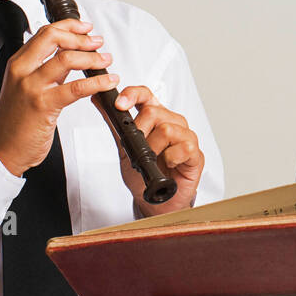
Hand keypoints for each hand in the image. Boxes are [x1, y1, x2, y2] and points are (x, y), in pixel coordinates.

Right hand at [0, 20, 118, 176]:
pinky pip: (76, 88)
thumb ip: (47, 69)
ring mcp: (31, 87)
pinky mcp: (43, 105)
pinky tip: (108, 81)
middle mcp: (22, 71)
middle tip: (98, 43)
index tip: (86, 27)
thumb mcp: (26, 86)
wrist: (4, 149)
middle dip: (81, 37)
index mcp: (18, 63)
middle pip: (53, 38)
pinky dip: (97, 81)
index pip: (45, 32)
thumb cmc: (16, 120)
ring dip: (92, 57)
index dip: (69, 26)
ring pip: (66, 59)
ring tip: (106, 60)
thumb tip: (70, 54)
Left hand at [105, 85, 203, 215]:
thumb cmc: (143, 174)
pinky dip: (171, 158)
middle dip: (139, 132)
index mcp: (156, 117)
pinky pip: (184, 146)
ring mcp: (186, 136)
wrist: (153, 200)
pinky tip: (168, 165)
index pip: (146, 95)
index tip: (119, 104)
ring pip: (167, 129)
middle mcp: (172, 122)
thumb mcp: (124, 146)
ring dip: (154, 149)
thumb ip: (114, 123)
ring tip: (153, 160)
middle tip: (137, 150)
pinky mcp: (195, 153)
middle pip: (154, 112)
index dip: (133, 94)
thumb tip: (99, 100)